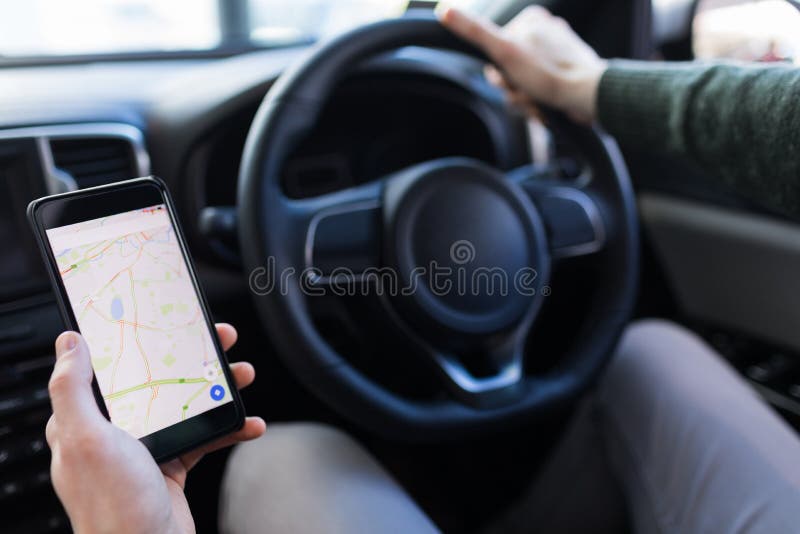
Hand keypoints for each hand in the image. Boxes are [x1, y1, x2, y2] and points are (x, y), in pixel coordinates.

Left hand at [46, 324, 265, 533]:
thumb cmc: (113, 505)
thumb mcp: (87, 440)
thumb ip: (72, 390)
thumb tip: (67, 344)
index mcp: (88, 421)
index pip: (115, 368)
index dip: (143, 341)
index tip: (169, 323)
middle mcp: (115, 433)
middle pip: (158, 381)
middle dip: (194, 360)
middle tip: (220, 343)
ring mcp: (145, 451)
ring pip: (186, 405)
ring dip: (218, 390)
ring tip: (243, 376)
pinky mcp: (171, 468)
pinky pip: (204, 438)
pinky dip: (229, 429)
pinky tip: (248, 423)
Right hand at [438, 5, 606, 123]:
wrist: (588, 98)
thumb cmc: (548, 74)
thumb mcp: (504, 50)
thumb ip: (475, 30)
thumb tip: (444, 10)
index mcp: (531, 19)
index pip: (495, 50)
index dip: (498, 72)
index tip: (510, 78)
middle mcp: (546, 33)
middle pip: (509, 69)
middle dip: (513, 89)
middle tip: (527, 93)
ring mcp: (557, 54)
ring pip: (523, 84)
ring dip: (525, 100)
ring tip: (539, 102)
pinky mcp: (566, 74)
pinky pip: (540, 91)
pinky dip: (539, 103)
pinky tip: (547, 106)